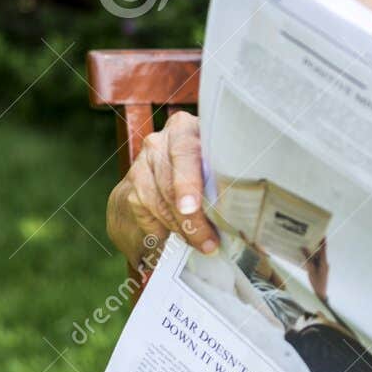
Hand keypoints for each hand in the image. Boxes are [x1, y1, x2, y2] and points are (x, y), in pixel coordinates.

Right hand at [105, 111, 218, 265]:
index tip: (189, 207)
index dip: (186, 181)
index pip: (183, 152)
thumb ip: (223, 175)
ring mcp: (142, 163)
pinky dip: (165, 228)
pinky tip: (180, 236)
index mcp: (186, 128)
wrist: (168, 167)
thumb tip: (240, 210)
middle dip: (190, 217)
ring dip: (181, 227)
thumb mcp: (219, 162)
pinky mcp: (130, 185)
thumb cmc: (208, 166)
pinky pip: (146, 212)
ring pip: (157, 201)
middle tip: (208, 241)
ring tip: (201, 243)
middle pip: (169, 183)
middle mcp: (160, 141)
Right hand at [300, 239, 330, 299]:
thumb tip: (303, 248)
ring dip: (312, 253)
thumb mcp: (310, 270)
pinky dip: (311, 259)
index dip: (323, 241)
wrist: (320, 293)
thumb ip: (307, 258)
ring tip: (305, 247)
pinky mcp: (320, 269)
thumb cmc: (316, 282)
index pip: (324, 249)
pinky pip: (316, 262)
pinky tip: (305, 257)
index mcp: (324, 262)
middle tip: (310, 238)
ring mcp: (323, 266)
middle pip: (320, 252)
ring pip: (317, 257)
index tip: (322, 234)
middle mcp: (325, 263)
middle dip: (315, 246)